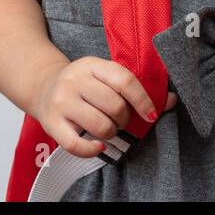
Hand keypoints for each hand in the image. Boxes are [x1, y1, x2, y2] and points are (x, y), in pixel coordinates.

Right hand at [32, 57, 178, 157]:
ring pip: (100, 125)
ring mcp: (62, 102)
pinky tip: (98, 146)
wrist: (42, 85)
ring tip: (108, 128)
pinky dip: (92, 149)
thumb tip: (172, 100)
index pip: (125, 81)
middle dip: (124, 119)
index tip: (151, 114)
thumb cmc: (82, 84)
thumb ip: (135, 87)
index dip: (143, 100)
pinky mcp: (52, 122)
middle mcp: (75, 81)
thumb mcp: (104, 77)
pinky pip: (76, 144)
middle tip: (121, 120)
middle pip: (114, 106)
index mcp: (93, 65)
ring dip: (111, 132)